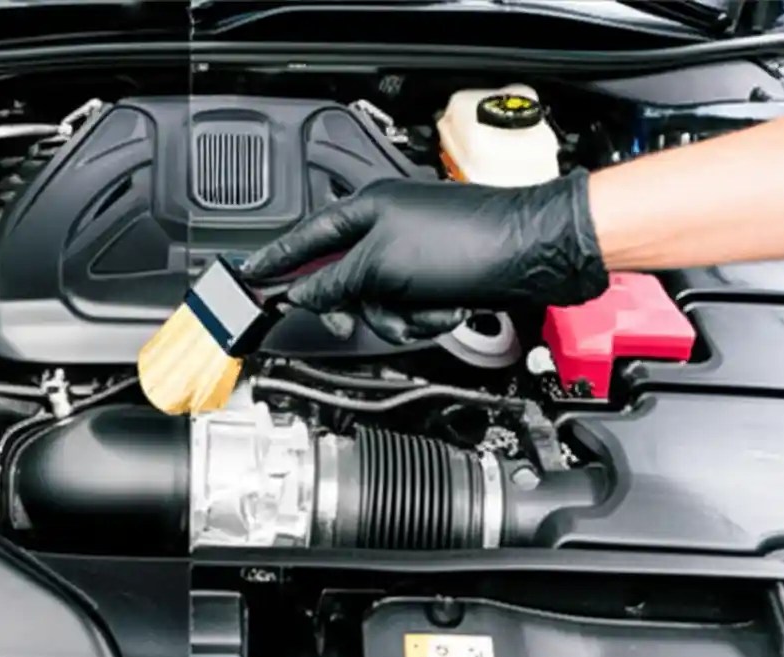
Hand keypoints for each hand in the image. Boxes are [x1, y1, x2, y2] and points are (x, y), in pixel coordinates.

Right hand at [239, 170, 608, 343]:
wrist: (534, 256)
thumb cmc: (467, 244)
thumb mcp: (381, 268)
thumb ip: (332, 282)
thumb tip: (302, 293)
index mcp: (365, 211)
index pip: (304, 238)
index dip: (275, 261)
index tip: (250, 276)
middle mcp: (386, 228)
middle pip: (341, 280)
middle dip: (357, 305)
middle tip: (351, 317)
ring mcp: (413, 253)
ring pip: (377, 303)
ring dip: (400, 317)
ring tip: (426, 309)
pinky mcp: (438, 276)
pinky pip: (410, 310)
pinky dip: (426, 318)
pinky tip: (445, 309)